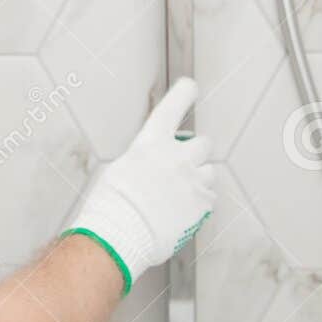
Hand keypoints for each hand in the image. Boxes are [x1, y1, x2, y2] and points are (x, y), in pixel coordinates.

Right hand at [63, 78, 214, 292]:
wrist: (120, 235)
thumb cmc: (111, 206)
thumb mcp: (121, 170)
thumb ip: (145, 161)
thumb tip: (153, 167)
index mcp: (151, 144)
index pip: (171, 109)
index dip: (183, 94)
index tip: (190, 86)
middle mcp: (176, 157)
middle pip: (203, 142)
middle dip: (195, 152)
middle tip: (184, 166)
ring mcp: (192, 180)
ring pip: (209, 171)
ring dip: (199, 178)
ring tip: (180, 196)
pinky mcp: (202, 203)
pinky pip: (209, 197)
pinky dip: (199, 203)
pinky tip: (181, 212)